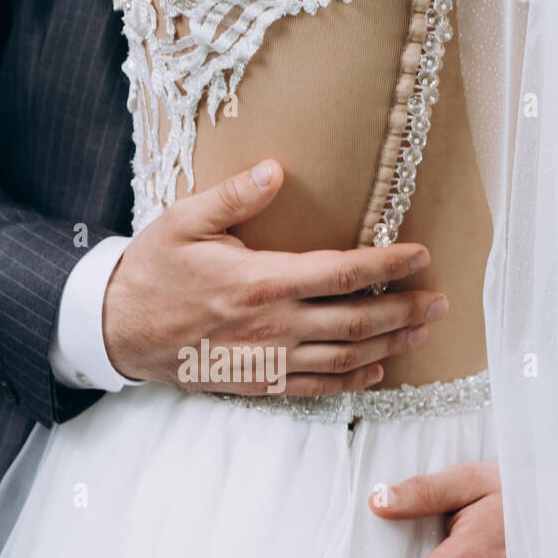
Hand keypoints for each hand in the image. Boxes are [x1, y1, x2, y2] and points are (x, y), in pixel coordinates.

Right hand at [102, 160, 447, 394]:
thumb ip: (234, 196)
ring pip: (344, 357)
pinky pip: (316, 388)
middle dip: (405, 310)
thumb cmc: (150, 270)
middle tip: (441, 301)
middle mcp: (273, 325)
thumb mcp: (184, 221)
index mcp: (262, 280)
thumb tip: (276, 169)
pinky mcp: (258, 383)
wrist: (117, 330)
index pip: (342, 272)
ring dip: (389, 345)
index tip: (420, 254)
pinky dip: (351, 381)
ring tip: (421, 332)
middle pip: (356, 321)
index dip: (387, 265)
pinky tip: (375, 371)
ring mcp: (268, 359)